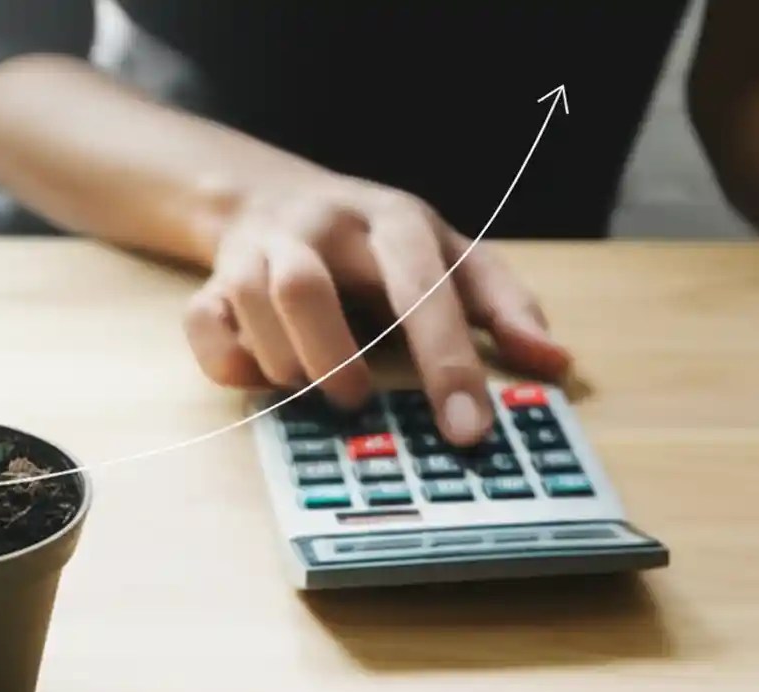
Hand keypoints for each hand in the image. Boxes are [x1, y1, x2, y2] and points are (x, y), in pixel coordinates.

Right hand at [183, 175, 571, 445]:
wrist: (267, 195)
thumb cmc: (374, 241)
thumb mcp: (445, 252)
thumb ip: (500, 303)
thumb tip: (555, 363)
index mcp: (390, 218)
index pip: (420, 283)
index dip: (446, 360)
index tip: (469, 430)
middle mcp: (317, 225)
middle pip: (306, 287)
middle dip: (332, 358)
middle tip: (357, 402)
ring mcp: (255, 249)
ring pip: (252, 305)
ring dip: (284, 363)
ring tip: (313, 387)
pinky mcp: (211, 279)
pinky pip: (203, 324)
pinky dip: (228, 361)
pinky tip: (257, 372)